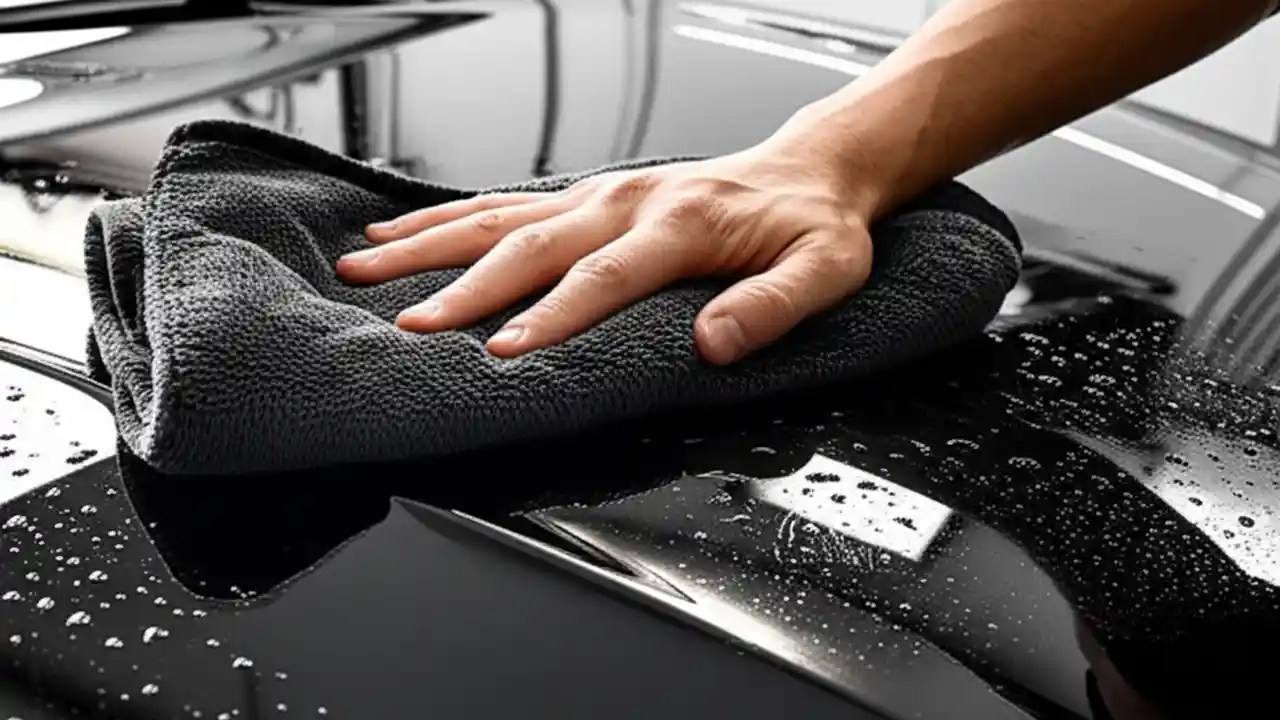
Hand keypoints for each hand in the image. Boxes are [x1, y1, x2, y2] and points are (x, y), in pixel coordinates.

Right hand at [335, 139, 873, 364]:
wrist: (808, 172)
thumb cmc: (814, 226)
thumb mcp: (826, 269)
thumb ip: (774, 306)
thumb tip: (715, 344)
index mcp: (680, 224)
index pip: (603, 277)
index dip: (550, 316)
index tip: (498, 351)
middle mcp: (626, 203)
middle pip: (528, 245)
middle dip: (461, 286)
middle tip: (405, 322)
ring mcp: (599, 197)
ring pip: (498, 217)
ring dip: (430, 245)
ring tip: (365, 269)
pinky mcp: (585, 198)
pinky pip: (504, 204)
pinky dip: (448, 219)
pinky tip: (403, 234)